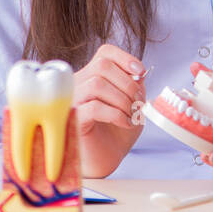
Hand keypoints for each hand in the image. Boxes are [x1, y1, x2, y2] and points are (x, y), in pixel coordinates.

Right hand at [75, 44, 145, 178]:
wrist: (106, 158)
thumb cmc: (117, 131)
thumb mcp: (133, 103)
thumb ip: (135, 85)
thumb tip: (138, 73)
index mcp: (92, 76)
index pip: (105, 53)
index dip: (125, 58)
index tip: (140, 73)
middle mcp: (78, 84)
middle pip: (102, 65)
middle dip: (128, 84)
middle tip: (138, 103)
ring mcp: (72, 101)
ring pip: (97, 84)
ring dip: (123, 100)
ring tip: (132, 115)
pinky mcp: (72, 120)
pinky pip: (94, 107)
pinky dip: (116, 114)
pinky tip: (125, 124)